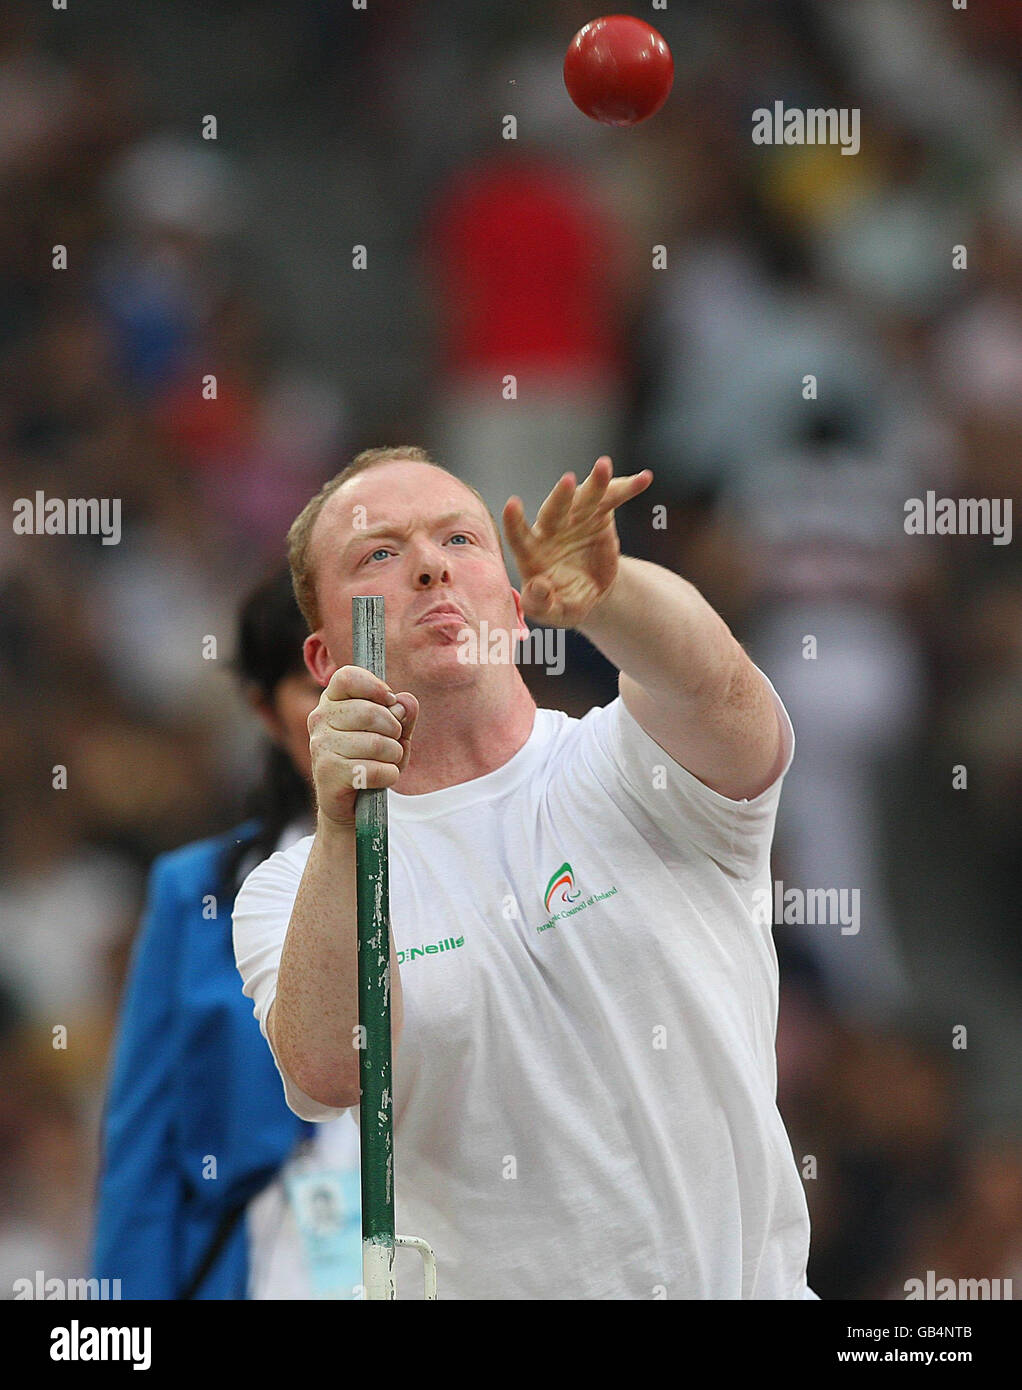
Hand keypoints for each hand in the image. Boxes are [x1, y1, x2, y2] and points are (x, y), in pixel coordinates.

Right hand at [308, 666, 417, 826]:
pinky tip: (380, 778)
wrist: (349, 803)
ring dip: (394, 756)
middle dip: (394, 730)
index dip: (375, 687)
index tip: (389, 701)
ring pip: (377, 743)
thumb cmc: (370, 759)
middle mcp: (320, 719)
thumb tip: (405, 702)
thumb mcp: (392, 732)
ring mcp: (321, 746)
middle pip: (371, 712)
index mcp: (332, 700)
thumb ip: (403, 713)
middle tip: (392, 742)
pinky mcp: (328, 773)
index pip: (348, 677)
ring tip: (386, 763)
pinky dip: (389, 775)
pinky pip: (375, 770)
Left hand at [502, 456, 651, 627]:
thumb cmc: (563, 602)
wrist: (590, 589)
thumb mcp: (554, 612)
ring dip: (595, 482)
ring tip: (605, 465)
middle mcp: (550, 529)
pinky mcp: (598, 512)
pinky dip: (628, 487)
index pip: (519, 535)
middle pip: (553, 510)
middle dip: (560, 496)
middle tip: (568, 481)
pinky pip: (613, 497)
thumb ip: (541, 605)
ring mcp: (574, 517)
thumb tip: (538, 586)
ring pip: (583, 497)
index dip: (514, 521)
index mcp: (532, 552)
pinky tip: (644, 479)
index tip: (512, 504)